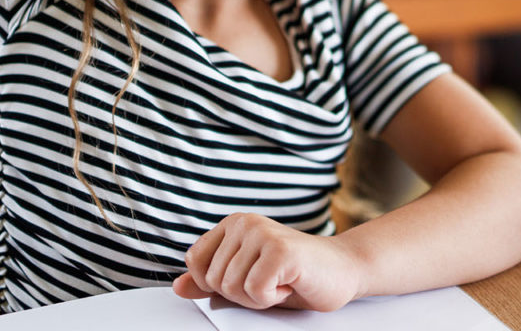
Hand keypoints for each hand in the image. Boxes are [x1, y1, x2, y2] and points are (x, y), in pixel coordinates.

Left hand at [172, 213, 365, 311]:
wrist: (343, 270)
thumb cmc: (294, 275)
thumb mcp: (245, 280)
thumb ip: (210, 281)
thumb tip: (177, 287)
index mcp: (232, 224)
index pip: (195, 263)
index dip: (216, 283)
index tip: (247, 278)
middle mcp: (244, 223)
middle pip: (213, 280)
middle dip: (241, 294)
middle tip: (270, 281)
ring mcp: (262, 233)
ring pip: (232, 287)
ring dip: (259, 297)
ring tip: (281, 280)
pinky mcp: (279, 250)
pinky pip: (255, 291)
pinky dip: (273, 297)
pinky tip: (290, 282)